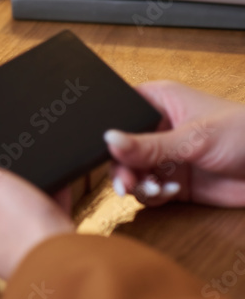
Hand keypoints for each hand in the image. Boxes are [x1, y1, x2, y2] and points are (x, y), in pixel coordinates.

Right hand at [106, 81, 244, 207]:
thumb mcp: (192, 138)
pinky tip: (167, 192)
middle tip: (126, 183)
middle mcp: (158, 129)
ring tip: (152, 190)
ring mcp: (165, 156)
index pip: (120, 114)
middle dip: (121, 167)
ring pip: (132, 172)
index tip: (107, 150)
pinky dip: (152, 195)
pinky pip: (150, 190)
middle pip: (121, 148)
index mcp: (159, 103)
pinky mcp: (175, 181)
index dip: (109, 132)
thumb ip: (149, 145)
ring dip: (137, 184)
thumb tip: (109, 141)